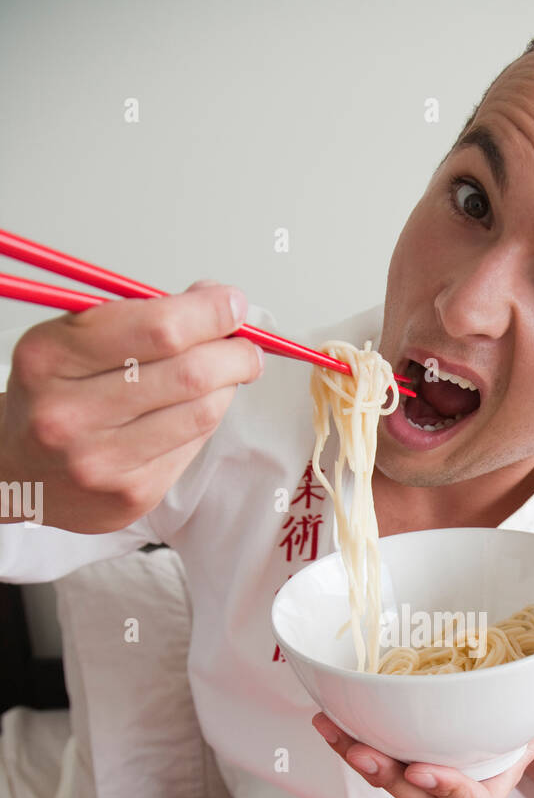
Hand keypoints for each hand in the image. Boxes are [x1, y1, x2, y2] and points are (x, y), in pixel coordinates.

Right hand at [0, 279, 263, 532]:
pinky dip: (202, 422)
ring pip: (200, 413)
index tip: (232, 304)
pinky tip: (192, 411)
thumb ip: (138, 317)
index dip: (210, 314)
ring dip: (227, 388)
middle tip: (246, 347)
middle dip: (234, 354)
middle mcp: (70, 414)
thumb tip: (216, 301)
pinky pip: (191, 447)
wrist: (14, 469)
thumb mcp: (70, 338)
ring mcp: (100, 462)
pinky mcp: (130, 496)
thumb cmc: (51, 394)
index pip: (158, 329)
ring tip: (228, 374)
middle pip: (189, 374)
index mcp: (51, 359)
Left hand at [311, 673, 533, 797]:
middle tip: (368, 754)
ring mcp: (420, 768)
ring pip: (386, 778)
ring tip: (334, 730)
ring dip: (358, 757)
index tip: (425, 771)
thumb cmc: (530, 716)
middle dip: (389, 779)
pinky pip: (369, 750)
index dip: (448, 792)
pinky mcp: (397, 749)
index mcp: (491, 784)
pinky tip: (325, 714)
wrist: (505, 714)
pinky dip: (346, 735)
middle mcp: (451, 785)